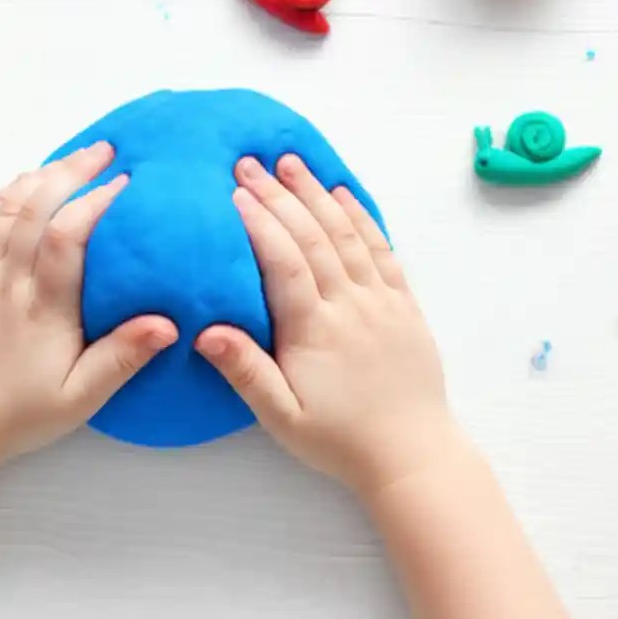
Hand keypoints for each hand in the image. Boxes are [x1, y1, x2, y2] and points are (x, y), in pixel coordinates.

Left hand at [0, 142, 177, 462]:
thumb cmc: (17, 414)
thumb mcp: (78, 398)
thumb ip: (121, 359)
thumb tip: (168, 324)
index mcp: (43, 309)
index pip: (68, 238)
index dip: (95, 203)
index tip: (125, 183)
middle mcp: (8, 282)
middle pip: (37, 209)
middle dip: (72, 173)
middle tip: (106, 151)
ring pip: (6, 209)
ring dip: (40, 177)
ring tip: (72, 159)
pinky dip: (3, 197)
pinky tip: (23, 184)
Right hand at [195, 155, 457, 492]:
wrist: (411, 455)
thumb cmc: (339, 441)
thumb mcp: (282, 418)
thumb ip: (245, 372)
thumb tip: (206, 332)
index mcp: (315, 330)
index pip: (284, 262)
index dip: (259, 224)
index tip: (234, 193)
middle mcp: (350, 306)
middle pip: (313, 237)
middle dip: (280, 195)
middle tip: (250, 163)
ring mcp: (381, 302)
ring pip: (348, 235)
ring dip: (317, 195)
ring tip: (290, 163)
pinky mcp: (404, 306)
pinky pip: (383, 250)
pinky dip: (363, 217)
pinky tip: (343, 195)